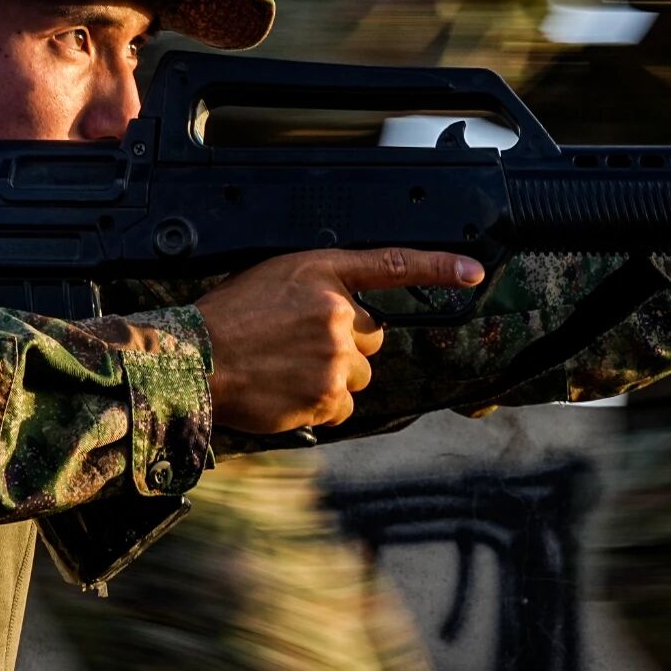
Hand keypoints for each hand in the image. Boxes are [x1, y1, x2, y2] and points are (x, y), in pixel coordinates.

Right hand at [195, 247, 484, 434]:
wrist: (197, 359)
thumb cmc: (226, 319)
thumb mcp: (272, 279)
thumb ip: (320, 291)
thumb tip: (351, 320)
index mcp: (323, 274)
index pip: (392, 265)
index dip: (439, 266)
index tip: (474, 272)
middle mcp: (336, 311)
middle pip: (370, 337)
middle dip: (343, 343)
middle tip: (298, 346)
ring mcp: (334, 356)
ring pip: (357, 373)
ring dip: (332, 376)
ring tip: (286, 371)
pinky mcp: (327, 394)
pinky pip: (343, 405)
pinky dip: (321, 404)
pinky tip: (288, 392)